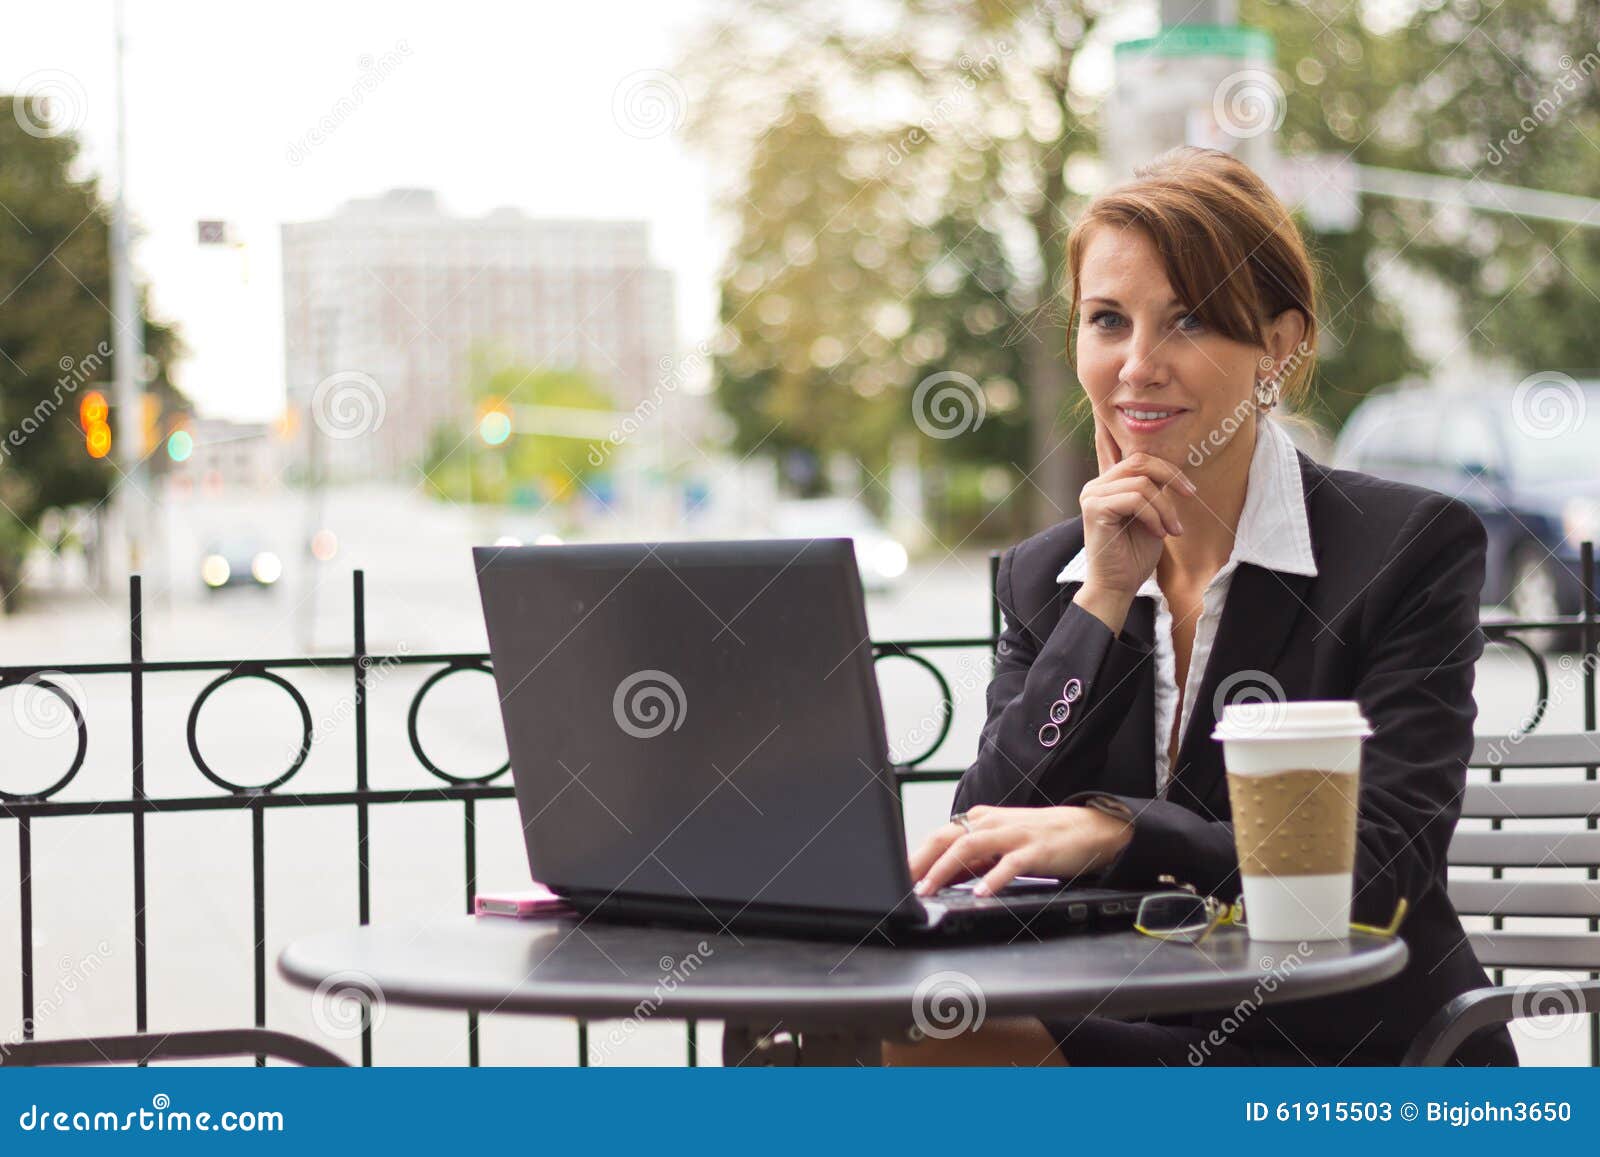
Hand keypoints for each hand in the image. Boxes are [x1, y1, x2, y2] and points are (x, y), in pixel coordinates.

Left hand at [908, 804, 1132, 896]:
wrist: (1087, 829)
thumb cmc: (1039, 839)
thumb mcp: (1000, 846)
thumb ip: (972, 860)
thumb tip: (939, 880)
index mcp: (979, 820)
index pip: (939, 837)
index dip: (916, 858)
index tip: (898, 879)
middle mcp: (991, 823)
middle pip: (947, 837)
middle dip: (921, 862)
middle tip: (904, 885)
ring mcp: (1012, 834)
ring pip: (970, 847)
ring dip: (945, 870)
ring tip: (929, 890)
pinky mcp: (1034, 849)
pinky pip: (1009, 864)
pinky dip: (992, 879)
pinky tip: (980, 894)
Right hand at [1077, 414, 1196, 597]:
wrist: (1117, 586)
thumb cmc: (1135, 555)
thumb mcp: (1152, 516)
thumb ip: (1154, 492)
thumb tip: (1173, 470)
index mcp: (1108, 483)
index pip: (1131, 454)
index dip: (1157, 458)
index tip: (1183, 482)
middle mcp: (1096, 484)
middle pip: (1141, 461)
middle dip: (1172, 477)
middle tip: (1190, 498)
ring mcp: (1092, 494)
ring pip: (1142, 481)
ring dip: (1165, 506)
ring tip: (1172, 529)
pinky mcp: (1094, 508)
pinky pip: (1135, 498)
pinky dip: (1154, 515)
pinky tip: (1158, 533)